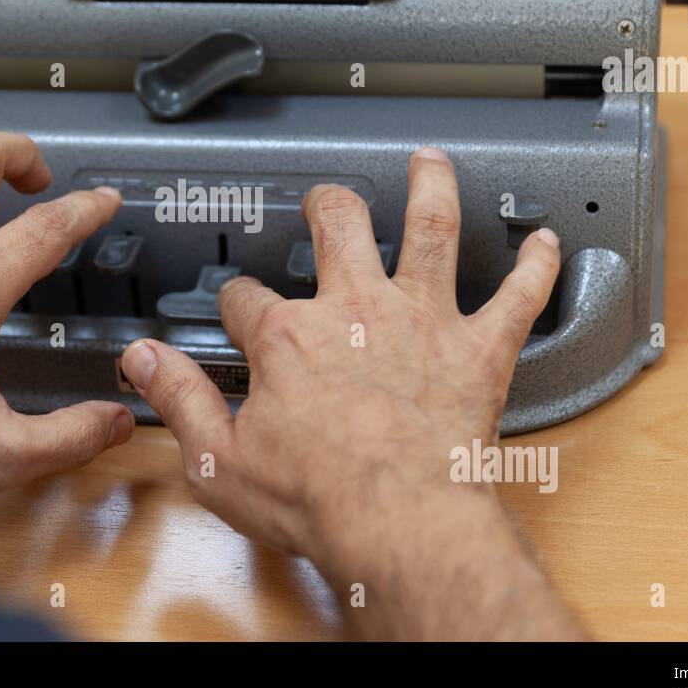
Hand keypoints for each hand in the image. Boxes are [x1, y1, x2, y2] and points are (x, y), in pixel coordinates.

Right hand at [120, 147, 584, 638]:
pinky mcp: (478, 351)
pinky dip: (536, 268)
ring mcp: (422, 323)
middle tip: (326, 201)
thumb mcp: (218, 459)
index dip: (235, 302)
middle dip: (328, 206)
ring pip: (431, 230)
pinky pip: (518, 298)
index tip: (235, 311)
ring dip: (433, 190)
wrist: (401, 524)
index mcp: (290, 338)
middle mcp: (356, 310)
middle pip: (339, 228)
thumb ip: (179, 398)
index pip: (247, 299)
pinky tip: (545, 242)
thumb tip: (143, 360)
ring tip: (433, 164)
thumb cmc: (319, 500)